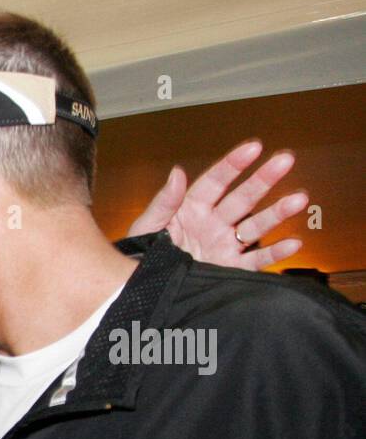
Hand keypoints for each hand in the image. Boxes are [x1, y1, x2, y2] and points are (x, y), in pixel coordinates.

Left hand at [128, 139, 306, 270]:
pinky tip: (293, 243)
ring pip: (255, 226)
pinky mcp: (230, 269)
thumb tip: (176, 172)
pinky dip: (275, 253)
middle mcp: (213, 223)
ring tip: (299, 199)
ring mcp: (224, 245)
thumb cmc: (141, 256)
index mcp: (191, 209)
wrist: (142, 290)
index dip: (233, 164)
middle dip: (264, 179)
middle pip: (242, 198)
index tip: (252, 148)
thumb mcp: (146, 228)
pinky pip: (256, 261)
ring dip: (277, 212)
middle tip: (285, 159)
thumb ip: (163, 203)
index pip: (215, 182)